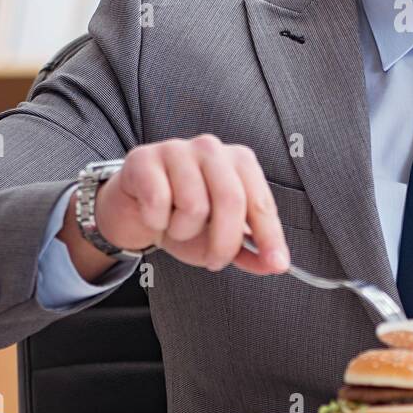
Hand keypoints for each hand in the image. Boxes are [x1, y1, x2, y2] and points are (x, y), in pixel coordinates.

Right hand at [88, 136, 289, 273]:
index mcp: (240, 162)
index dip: (270, 235)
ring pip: (193, 205)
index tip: (277, 263)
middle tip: (215, 261)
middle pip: (231, 200)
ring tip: (177, 226)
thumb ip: (249, 251)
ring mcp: (177, 149)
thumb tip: (275, 263)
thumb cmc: (182, 216)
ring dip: (183, 231)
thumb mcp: (219, 237)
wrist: (135, 208)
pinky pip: (157, 202)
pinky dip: (156, 221)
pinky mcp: (144, 159)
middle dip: (225, 242)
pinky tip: (155, 215)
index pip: (261, 201)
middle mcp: (212, 149)